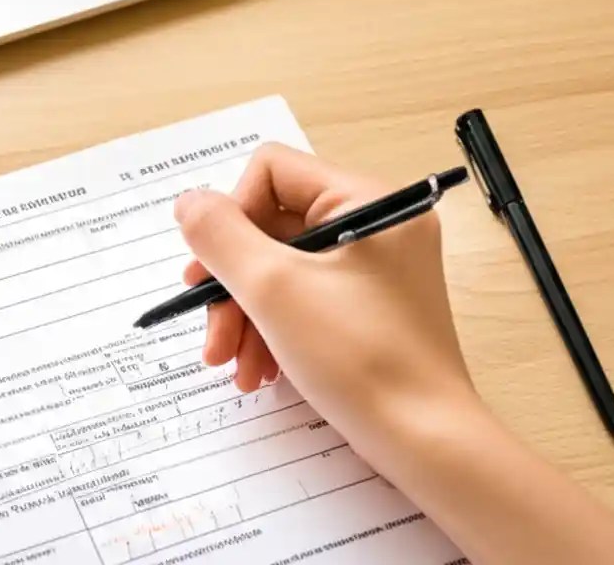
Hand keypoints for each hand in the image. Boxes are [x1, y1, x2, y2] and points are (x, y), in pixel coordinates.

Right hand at [175, 143, 476, 450]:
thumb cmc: (362, 360)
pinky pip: (306, 297)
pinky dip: (274, 330)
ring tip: (233, 365)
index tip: (212, 273)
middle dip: (232, 283)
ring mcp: (376, 267)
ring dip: (246, 315)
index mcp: (366, 199)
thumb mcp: (273, 289)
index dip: (231, 217)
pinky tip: (260, 371)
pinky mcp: (371, 306)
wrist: (424, 440)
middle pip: (272, 226)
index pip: (271, 171)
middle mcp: (376, 223)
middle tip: (212, 332)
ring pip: (283, 268)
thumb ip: (220, 236)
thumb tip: (190, 202)